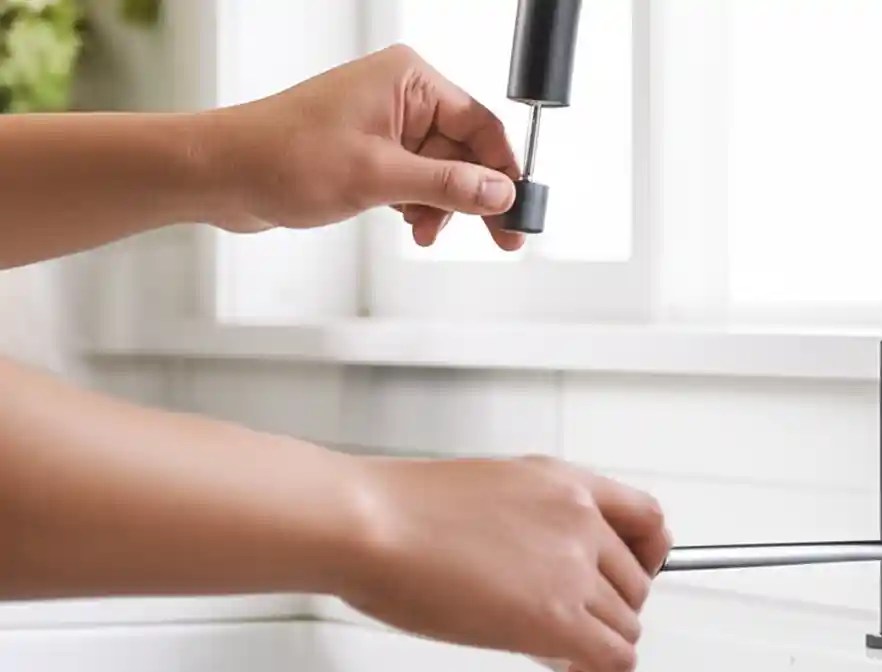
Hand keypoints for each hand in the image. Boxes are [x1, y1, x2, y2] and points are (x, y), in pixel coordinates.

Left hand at [209, 44, 524, 249]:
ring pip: (442, 170)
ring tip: (426, 232)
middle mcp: (400, 95)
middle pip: (466, 150)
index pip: (481, 124)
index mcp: (408, 80)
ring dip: (442, 206)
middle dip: (474, 196)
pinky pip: (414, 179)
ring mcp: (384, 124)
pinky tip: (410, 224)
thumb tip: (500, 193)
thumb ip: (448, 185)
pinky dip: (418, 205)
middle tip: (501, 238)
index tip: (518, 211)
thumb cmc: (282, 156)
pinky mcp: (368, 151)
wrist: (220, 174)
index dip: (504, 171)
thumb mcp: (379, 176)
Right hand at [341, 456, 672, 671]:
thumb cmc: (399, 511)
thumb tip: (543, 577)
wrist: (367, 523)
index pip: (647, 519)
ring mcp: (571, 566)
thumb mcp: (490, 495)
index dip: (647, 560)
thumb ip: (533, 528)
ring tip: (569, 667)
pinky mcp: (556, 617)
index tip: (631, 581)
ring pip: (627, 626)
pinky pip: (617, 662)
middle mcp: (579, 519)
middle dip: (610, 615)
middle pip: (636, 584)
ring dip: (602, 653)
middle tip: (575, 635)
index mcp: (564, 483)